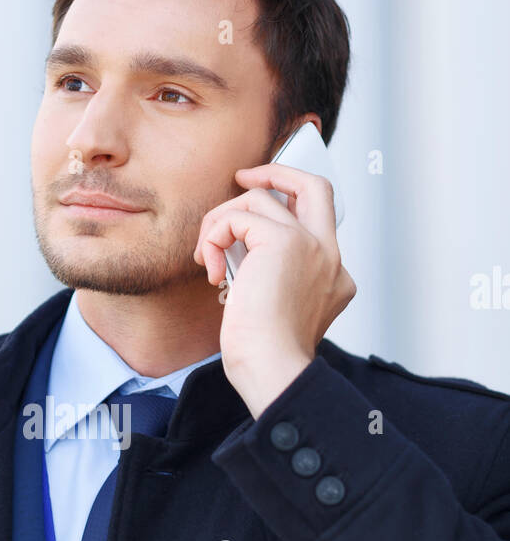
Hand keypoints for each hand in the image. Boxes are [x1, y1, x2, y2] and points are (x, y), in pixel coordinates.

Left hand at [193, 163, 356, 418]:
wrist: (272, 369)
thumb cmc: (266, 354)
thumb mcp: (272, 308)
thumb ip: (268, 275)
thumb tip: (234, 252)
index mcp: (333, 274)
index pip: (317, 219)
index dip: (287, 202)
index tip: (254, 205)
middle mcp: (329, 255)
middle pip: (314, 185)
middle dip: (276, 171)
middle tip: (242, 178)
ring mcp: (311, 244)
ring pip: (260, 199)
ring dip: (221, 221)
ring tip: (207, 257)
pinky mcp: (283, 241)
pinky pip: (237, 218)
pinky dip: (213, 237)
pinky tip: (210, 269)